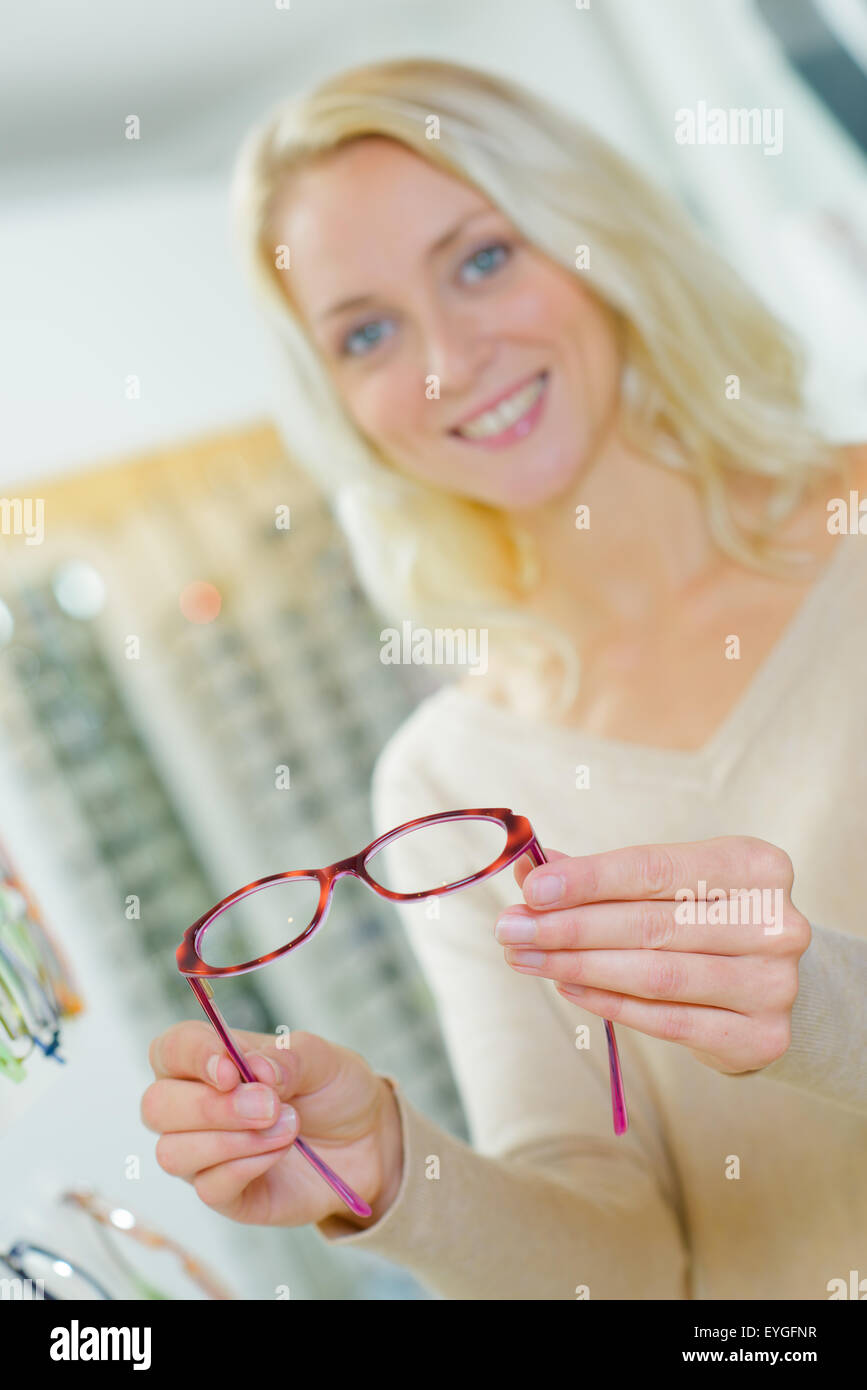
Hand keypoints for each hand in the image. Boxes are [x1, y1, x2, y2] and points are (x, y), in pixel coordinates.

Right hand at [142, 1022, 402, 1227]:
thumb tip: (254, 1071)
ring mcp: (204, 1154)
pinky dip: (245, 1167)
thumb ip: (286, 1058)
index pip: (172, 1049)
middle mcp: (193, 1107)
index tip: (233, 1071)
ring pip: (172, 1152)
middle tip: (270, 1106)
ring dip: (233, 1140)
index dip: (194, 1057)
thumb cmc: (332, 1089)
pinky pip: (208, 1188)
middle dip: (211, 1107)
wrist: (367, 1139)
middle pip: (156, 1106)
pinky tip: (278, 1153)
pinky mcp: (225, 1194)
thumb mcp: (322, 1058)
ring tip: (288, 1127)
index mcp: (208, 1061)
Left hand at [495, 836, 810, 1074]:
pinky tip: (568, 986)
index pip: (655, 869)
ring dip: (579, 966)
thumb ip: (601, 875)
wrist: (769, 984)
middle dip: (569, 927)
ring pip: (656, 976)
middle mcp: (775, 922)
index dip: (589, 880)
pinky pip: (668, 1021)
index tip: (530, 888)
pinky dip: (610, 1003)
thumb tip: (529, 864)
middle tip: (511, 929)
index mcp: (754, 866)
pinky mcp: (762, 1035)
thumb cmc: (704, 919)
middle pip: (651, 925)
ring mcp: (774, 983)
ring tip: (526, 958)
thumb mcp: (666, 884)